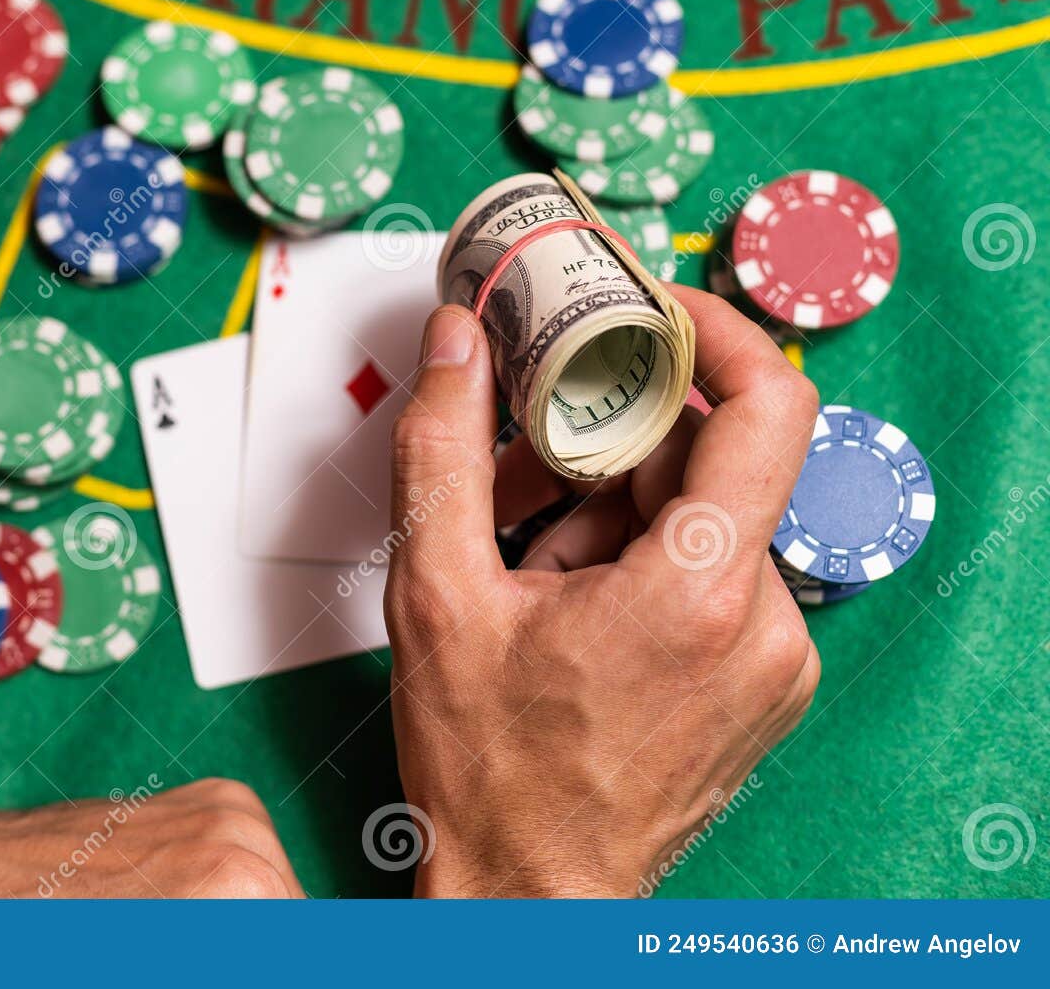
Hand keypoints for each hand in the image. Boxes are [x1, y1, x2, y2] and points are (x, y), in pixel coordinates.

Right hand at [384, 285, 821, 897]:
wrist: (533, 894)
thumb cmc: (492, 772)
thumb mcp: (434, 595)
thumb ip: (442, 449)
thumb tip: (455, 344)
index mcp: (695, 592)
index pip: (769, 406)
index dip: (712, 333)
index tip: (647, 310)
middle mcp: (761, 622)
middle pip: (708, 462)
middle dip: (609, 439)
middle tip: (519, 452)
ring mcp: (771, 657)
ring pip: (703, 517)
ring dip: (612, 506)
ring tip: (523, 554)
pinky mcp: (762, 679)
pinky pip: (711, 571)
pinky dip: (640, 557)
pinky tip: (564, 595)